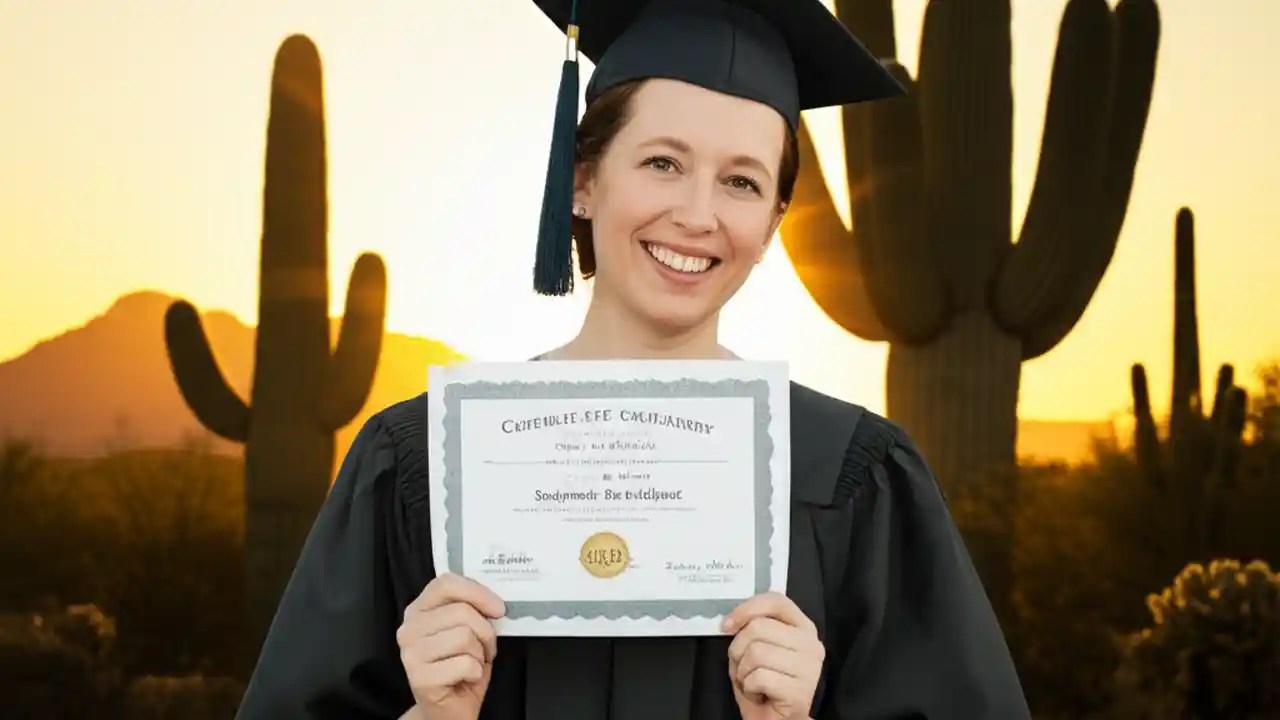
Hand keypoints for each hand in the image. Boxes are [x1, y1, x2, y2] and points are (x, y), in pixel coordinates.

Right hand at [397, 573, 505, 719]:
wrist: (449, 708)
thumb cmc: (460, 666)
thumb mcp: (468, 630)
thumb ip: (472, 609)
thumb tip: (494, 603)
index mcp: (419, 610)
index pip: (446, 583)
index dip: (477, 592)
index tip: (497, 608)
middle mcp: (409, 629)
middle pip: (461, 611)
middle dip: (484, 632)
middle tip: (482, 648)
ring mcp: (411, 654)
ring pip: (464, 636)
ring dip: (479, 653)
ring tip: (472, 663)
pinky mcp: (420, 678)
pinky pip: (465, 663)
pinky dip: (475, 672)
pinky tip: (466, 677)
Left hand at [723, 592, 823, 719]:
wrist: (775, 719)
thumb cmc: (763, 685)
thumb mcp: (756, 647)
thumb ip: (752, 628)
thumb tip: (731, 622)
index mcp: (803, 627)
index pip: (776, 601)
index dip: (746, 609)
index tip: (728, 625)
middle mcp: (811, 644)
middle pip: (758, 627)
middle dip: (739, 649)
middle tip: (745, 667)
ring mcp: (810, 668)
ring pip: (756, 652)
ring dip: (743, 672)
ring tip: (754, 682)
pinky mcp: (801, 691)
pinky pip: (758, 677)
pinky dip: (749, 688)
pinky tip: (760, 694)